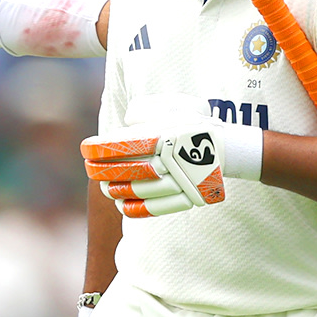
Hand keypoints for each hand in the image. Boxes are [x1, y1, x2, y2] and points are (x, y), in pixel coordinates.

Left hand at [82, 115, 261, 217]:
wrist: (230, 147)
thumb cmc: (193, 125)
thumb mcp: (171, 108)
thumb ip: (144, 113)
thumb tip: (123, 123)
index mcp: (164, 134)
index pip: (122, 144)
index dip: (99, 149)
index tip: (86, 150)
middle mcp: (171, 157)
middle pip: (126, 169)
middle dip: (101, 170)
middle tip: (90, 170)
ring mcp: (179, 179)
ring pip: (137, 189)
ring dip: (115, 189)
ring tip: (104, 186)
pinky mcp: (187, 197)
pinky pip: (155, 207)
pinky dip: (134, 207)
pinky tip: (120, 204)